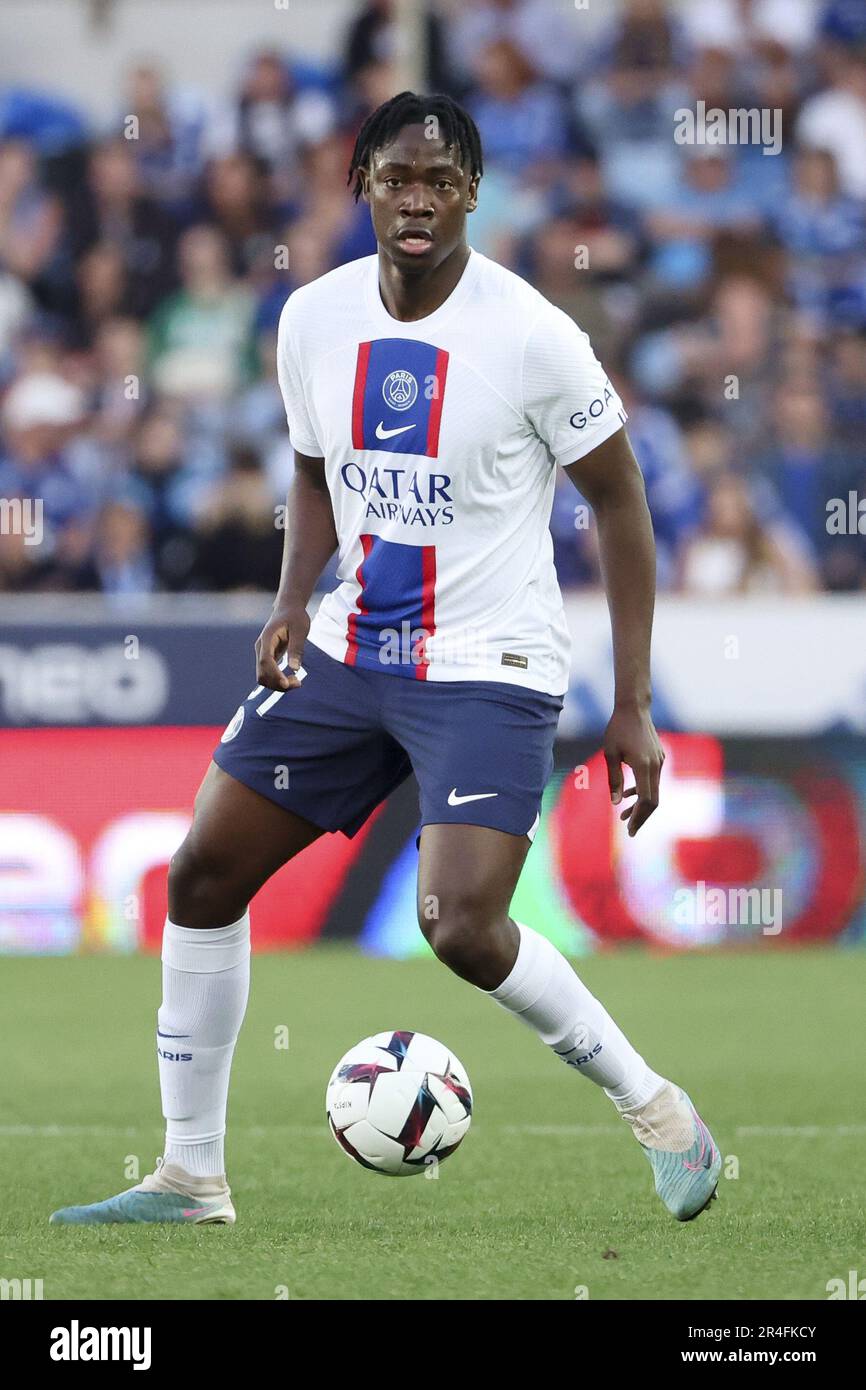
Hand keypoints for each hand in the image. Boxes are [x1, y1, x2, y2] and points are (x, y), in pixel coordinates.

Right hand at [255, 601, 309, 690]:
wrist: (289, 608)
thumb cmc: (295, 617)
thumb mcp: (300, 629)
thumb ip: (296, 647)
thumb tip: (294, 668)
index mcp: (267, 639)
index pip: (265, 661)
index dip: (274, 674)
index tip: (286, 683)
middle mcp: (261, 648)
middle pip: (262, 674)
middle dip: (278, 683)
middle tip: (298, 683)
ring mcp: (263, 654)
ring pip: (264, 677)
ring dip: (278, 685)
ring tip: (297, 682)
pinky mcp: (268, 658)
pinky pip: (269, 675)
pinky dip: (279, 681)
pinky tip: (293, 679)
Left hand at [602, 704, 663, 836]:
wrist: (634, 708)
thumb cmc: (617, 729)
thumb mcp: (610, 754)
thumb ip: (614, 779)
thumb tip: (616, 803)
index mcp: (643, 765)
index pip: (646, 799)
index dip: (639, 817)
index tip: (629, 830)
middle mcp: (656, 765)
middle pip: (654, 800)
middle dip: (642, 817)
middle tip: (630, 831)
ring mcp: (660, 761)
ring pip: (654, 791)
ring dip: (641, 805)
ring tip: (624, 816)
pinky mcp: (659, 758)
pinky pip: (653, 781)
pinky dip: (643, 791)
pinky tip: (629, 795)